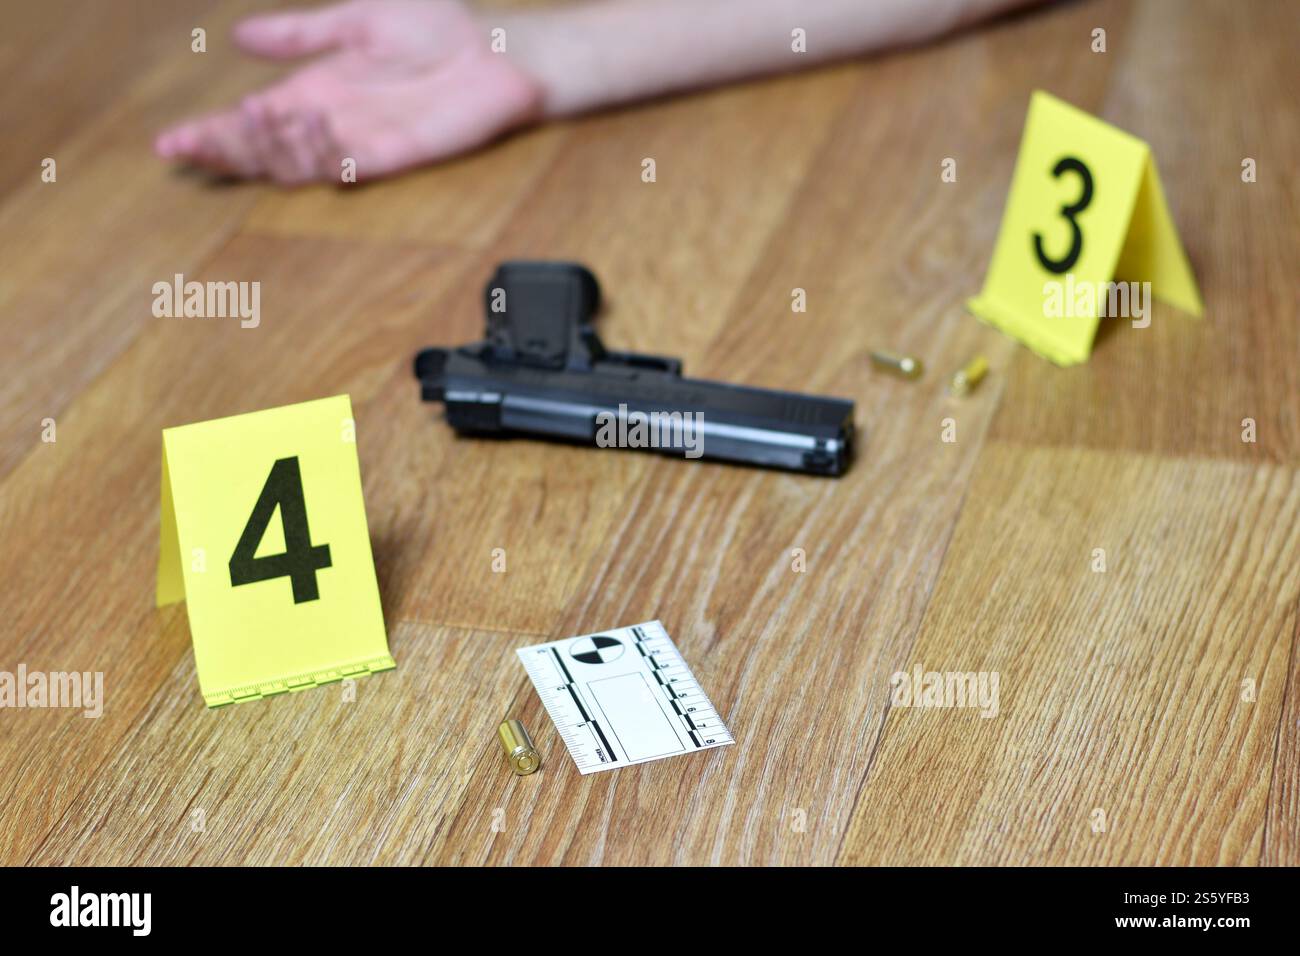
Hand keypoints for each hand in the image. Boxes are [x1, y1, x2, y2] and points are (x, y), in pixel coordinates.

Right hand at [154, 0, 542, 183]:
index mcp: (314, 90)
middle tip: (191, 144)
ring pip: (298, 165)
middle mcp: (331, 123)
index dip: (210, 134)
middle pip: (264, 151)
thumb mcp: (354, 19)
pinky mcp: (396, 155)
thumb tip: (237, 36)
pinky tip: (308, 124)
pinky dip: (323, 151)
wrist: (493, 49)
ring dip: (271, 146)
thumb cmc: (434, 30)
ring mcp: (361, 142)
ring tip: (255, 116)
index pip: (250, 121)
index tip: (168, 144)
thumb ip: (299, 34)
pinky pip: (349, 166)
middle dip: (225, 149)